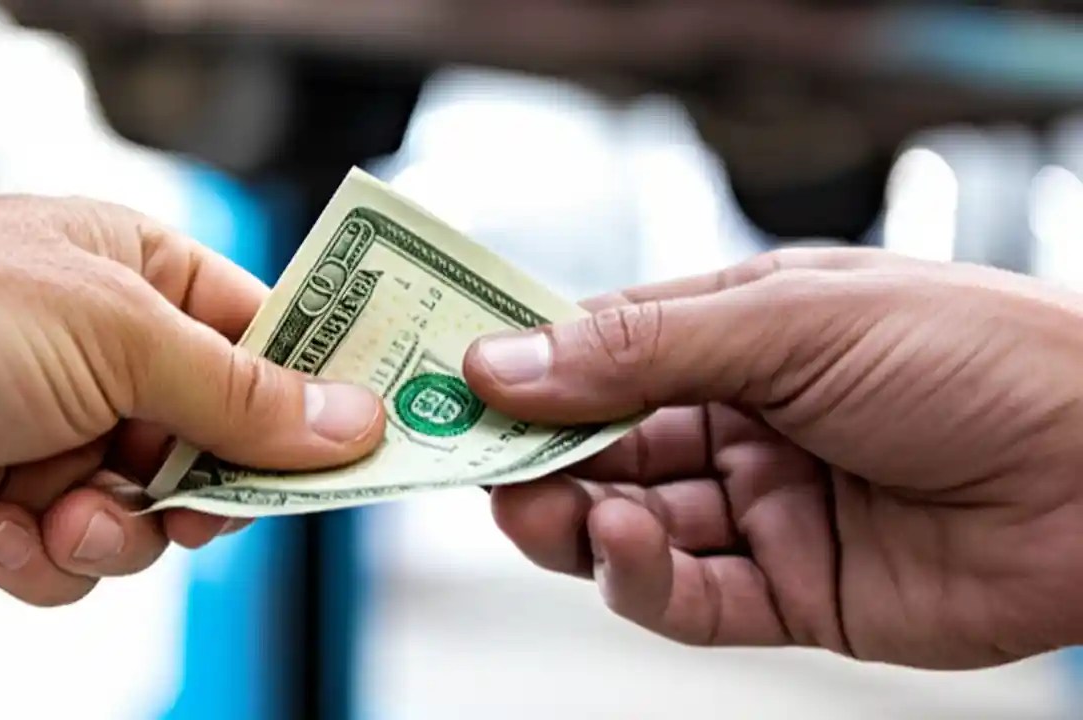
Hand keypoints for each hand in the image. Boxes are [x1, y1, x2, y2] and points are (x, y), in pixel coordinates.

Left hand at [0, 196, 383, 604]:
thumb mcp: (114, 332)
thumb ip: (241, 391)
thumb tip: (351, 422)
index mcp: (142, 280)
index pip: (267, 338)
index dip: (317, 389)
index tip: (368, 436)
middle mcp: (112, 361)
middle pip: (229, 442)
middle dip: (211, 482)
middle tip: (199, 494)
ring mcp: (68, 440)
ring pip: (164, 518)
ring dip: (119, 529)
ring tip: (65, 509)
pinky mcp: (22, 517)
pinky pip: (86, 562)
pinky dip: (49, 556)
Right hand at [464, 248, 1082, 669]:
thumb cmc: (978, 352)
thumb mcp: (792, 319)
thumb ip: (641, 348)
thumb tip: (506, 358)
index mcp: (739, 336)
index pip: (601, 350)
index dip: (525, 366)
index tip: (451, 378)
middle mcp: (742, 422)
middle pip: (600, 445)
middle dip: (531, 454)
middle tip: (466, 458)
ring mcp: (763, 509)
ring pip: (627, 524)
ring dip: (569, 518)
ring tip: (529, 506)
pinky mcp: (792, 594)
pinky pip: (686, 595)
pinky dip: (636, 577)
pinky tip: (619, 543)